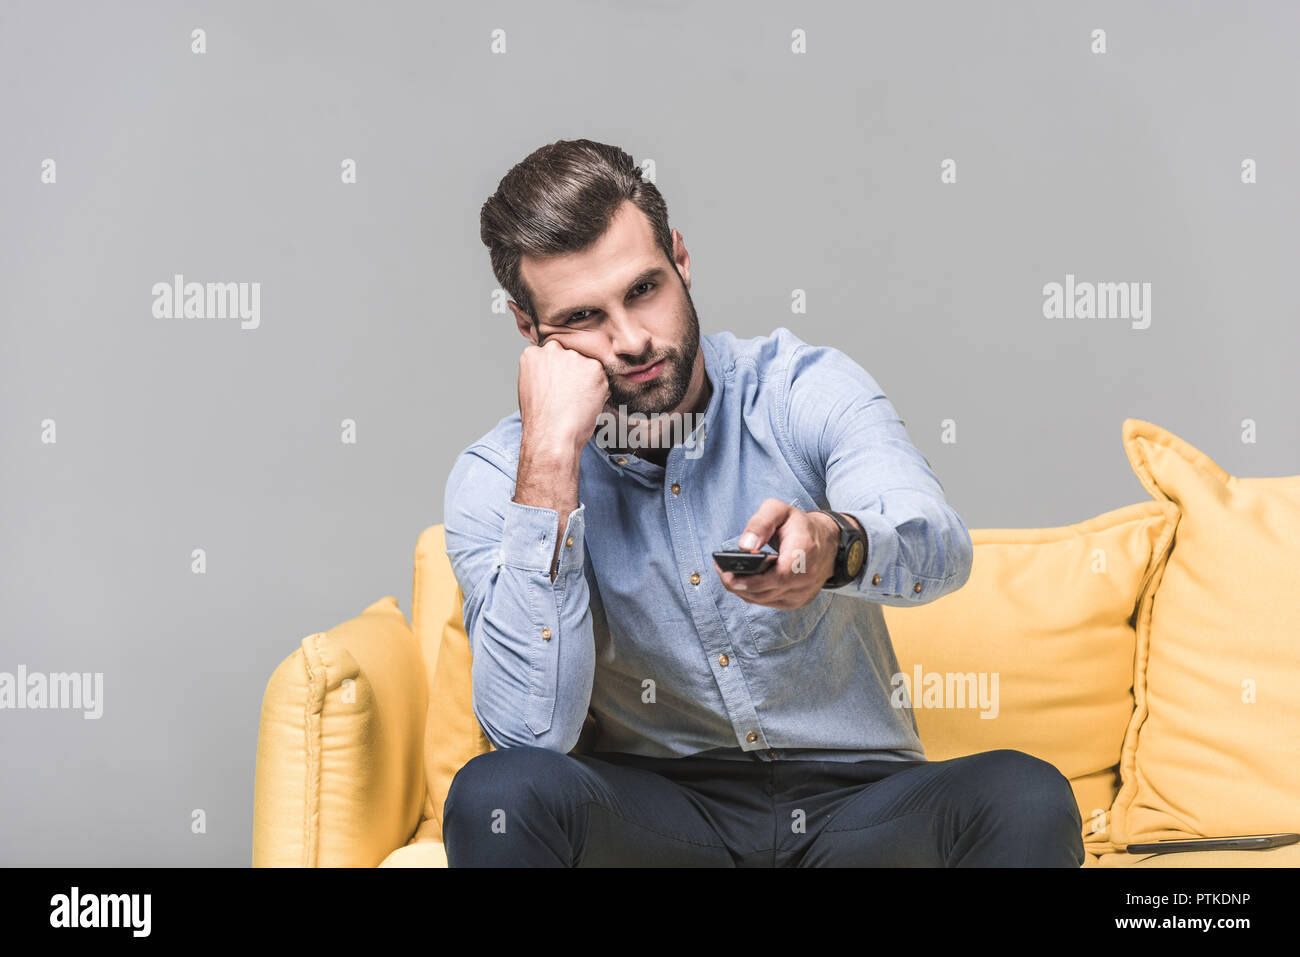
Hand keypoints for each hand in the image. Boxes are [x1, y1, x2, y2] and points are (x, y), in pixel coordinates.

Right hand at [517, 338, 609, 456]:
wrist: (552, 436)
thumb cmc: (540, 419)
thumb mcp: (529, 388)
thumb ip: (542, 371)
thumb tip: (556, 371)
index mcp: (533, 354)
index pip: (552, 355)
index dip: (558, 373)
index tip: (559, 386)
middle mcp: (553, 350)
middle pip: (571, 357)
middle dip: (573, 373)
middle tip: (569, 396)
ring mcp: (574, 357)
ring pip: (587, 366)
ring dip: (587, 381)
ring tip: (577, 402)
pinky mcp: (594, 367)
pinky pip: (602, 377)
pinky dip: (600, 390)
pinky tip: (587, 404)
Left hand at [713, 499, 841, 608]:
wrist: (827, 542)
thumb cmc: (800, 525)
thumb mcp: (780, 510)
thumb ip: (761, 523)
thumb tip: (745, 547)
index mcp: (804, 553)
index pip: (778, 576)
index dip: (751, 579)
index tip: (727, 572)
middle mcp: (807, 577)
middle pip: (766, 590)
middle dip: (738, 583)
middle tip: (720, 571)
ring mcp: (803, 592)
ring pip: (764, 599)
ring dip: (742, 590)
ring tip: (727, 574)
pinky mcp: (798, 600)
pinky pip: (769, 602)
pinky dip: (753, 594)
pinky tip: (742, 582)